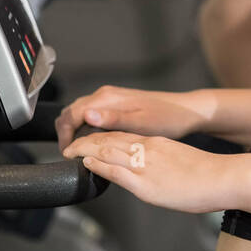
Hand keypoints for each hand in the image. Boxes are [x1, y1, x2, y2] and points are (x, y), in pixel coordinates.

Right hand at [55, 85, 213, 150]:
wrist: (186, 112)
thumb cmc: (167, 118)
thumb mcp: (140, 123)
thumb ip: (113, 120)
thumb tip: (87, 117)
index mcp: (107, 98)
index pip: (71, 115)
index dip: (64, 136)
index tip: (68, 154)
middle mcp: (106, 95)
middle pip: (71, 112)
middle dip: (66, 133)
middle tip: (72, 155)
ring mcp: (111, 99)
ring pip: (80, 114)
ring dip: (75, 130)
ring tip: (81, 151)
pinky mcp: (117, 105)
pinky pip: (92, 115)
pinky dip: (86, 127)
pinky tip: (94, 141)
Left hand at [62, 131, 235, 212]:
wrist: (224, 177)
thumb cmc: (209, 174)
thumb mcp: (180, 160)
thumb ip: (161, 162)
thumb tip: (152, 171)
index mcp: (156, 144)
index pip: (121, 136)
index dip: (100, 138)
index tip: (87, 142)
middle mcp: (148, 150)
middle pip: (109, 140)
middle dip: (86, 142)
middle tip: (70, 146)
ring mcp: (145, 165)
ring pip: (107, 151)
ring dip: (85, 151)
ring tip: (70, 152)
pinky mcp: (145, 183)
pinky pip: (115, 170)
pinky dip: (97, 165)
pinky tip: (86, 164)